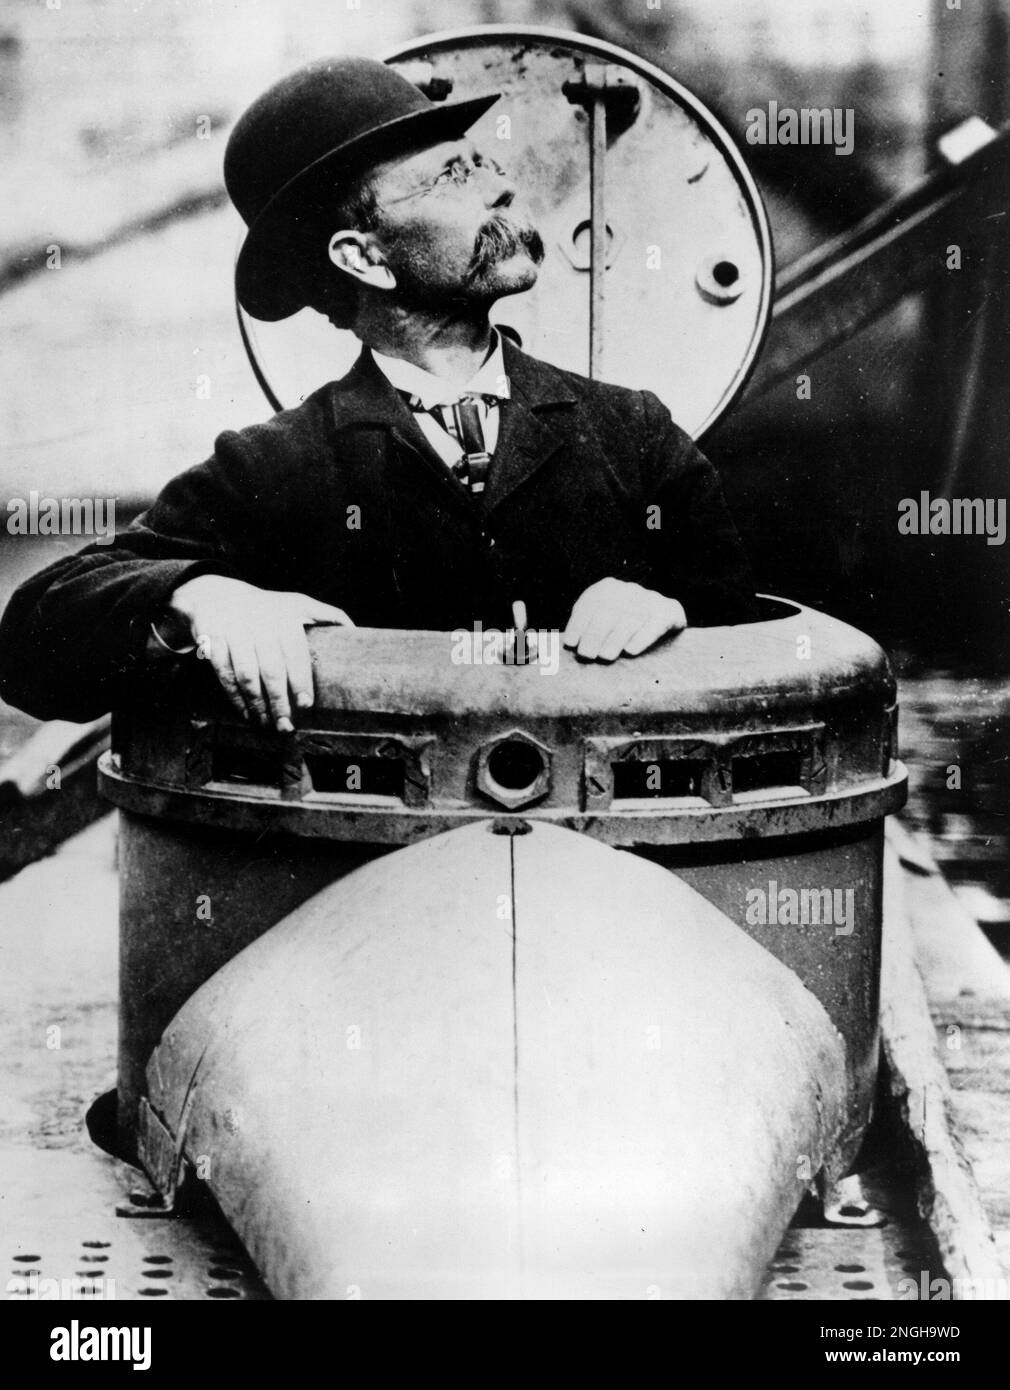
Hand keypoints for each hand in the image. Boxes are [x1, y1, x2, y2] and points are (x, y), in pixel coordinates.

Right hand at [166, 575, 352, 730]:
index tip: (305, 704)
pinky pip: (223, 674)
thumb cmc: (267, 607)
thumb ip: (326, 614)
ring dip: (257, 704)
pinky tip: (246, 712)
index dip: (300, 680)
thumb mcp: (297, 603)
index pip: (295, 653)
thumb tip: (354, 631)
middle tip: (286, 725)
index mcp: (284, 617)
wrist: (218, 595)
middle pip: (271, 670)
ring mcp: (234, 632)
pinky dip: (235, 697)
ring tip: (266, 723)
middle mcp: (259, 623)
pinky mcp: (212, 640)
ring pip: (246, 675)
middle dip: (279, 701)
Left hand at [563, 578, 685, 661]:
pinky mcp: (668, 611)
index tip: (571, 643)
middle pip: (608, 612)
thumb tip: (563, 648)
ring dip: (615, 639)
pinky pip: (654, 624)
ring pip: (630, 619)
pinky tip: (630, 650)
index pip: (589, 604)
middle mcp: (628, 590)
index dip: (578, 624)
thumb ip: (585, 631)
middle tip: (587, 654)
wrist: (664, 619)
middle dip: (594, 634)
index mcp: (607, 589)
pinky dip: (642, 638)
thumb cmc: (623, 629)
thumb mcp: (603, 623)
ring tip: (606, 656)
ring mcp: (649, 599)